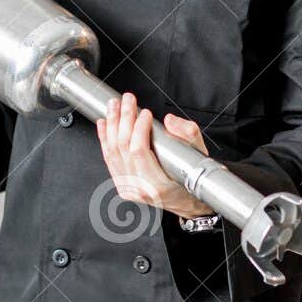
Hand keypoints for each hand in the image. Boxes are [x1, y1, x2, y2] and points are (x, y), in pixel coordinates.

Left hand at [96, 92, 215, 218]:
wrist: (186, 199)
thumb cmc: (191, 178)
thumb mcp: (198, 153)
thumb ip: (188, 133)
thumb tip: (169, 120)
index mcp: (158, 185)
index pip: (139, 151)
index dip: (138, 128)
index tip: (145, 113)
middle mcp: (140, 188)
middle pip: (123, 148)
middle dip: (124, 119)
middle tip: (127, 101)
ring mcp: (128, 188)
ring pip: (112, 151)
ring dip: (111, 125)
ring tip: (114, 106)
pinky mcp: (122, 184)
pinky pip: (108, 159)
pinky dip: (104, 138)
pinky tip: (103, 123)